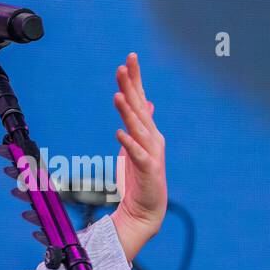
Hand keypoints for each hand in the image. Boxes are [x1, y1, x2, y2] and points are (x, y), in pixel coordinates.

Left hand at [110, 52, 166, 261]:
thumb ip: (139, 125)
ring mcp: (150, 153)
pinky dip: (128, 143)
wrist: (145, 210)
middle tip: (124, 65)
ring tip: (118, 95)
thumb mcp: (136, 147)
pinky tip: (119, 133)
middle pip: (139, 107)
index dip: (134, 80)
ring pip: (138, 128)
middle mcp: (151, 138)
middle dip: (132, 86)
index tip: (129, 59)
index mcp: (146, 131)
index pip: (140, 100)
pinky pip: (136, 154)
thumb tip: (147, 103)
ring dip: (128, 111)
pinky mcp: (147, 170)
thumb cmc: (138, 179)